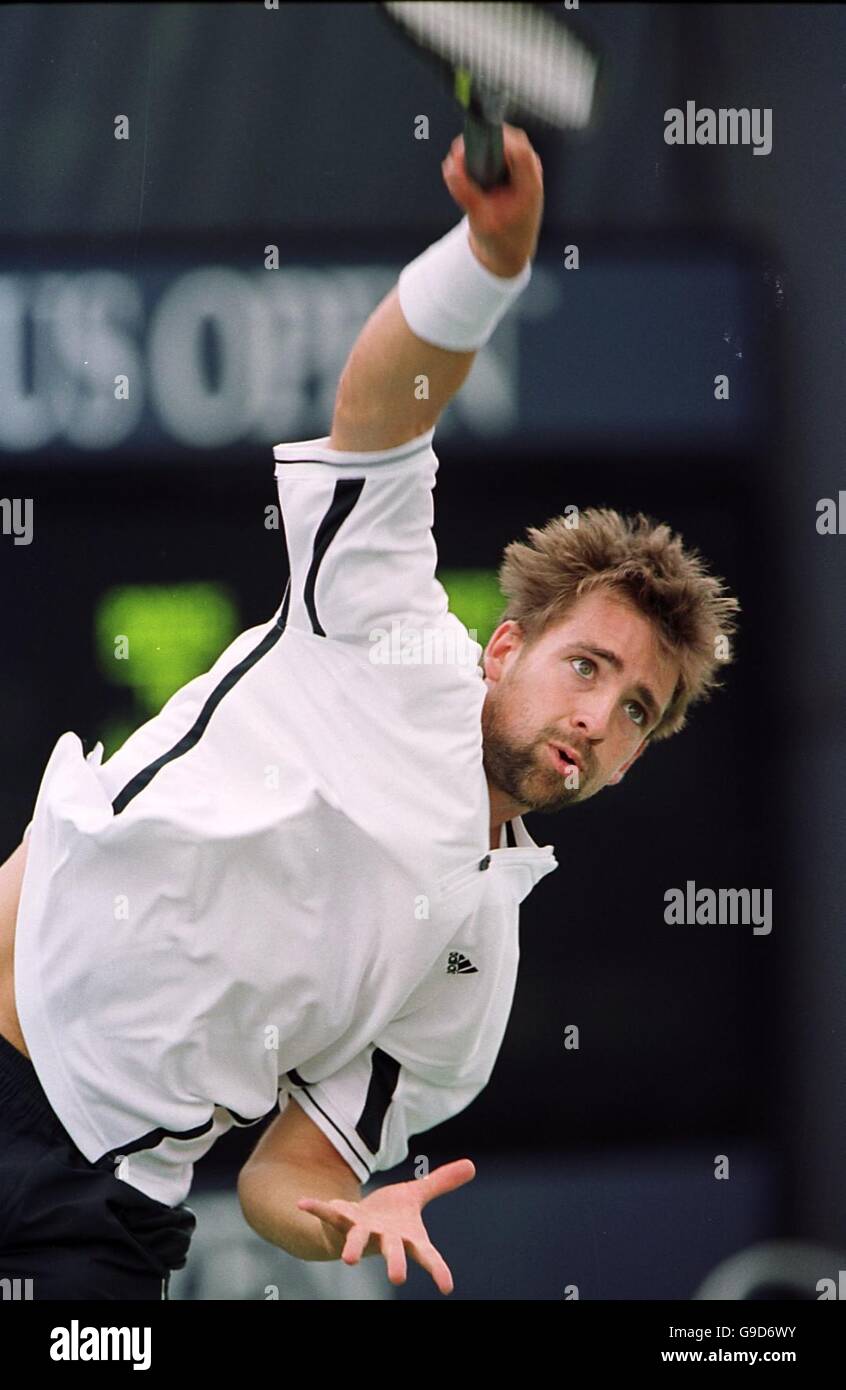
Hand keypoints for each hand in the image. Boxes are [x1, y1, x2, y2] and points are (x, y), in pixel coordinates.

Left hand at [297, 1157, 475, 1294]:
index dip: (437, 1270)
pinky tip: (302, 1203)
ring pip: (357, 1240)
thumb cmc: (391, 1217)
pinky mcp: (340, 1221)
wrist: (357, 1226)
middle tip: (397, 1279)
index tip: (447, 1287)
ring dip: (352, 1248)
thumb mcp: (416, 1196)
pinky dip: (316, 1208)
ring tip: (347, 1260)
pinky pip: (327, 1214)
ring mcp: (360, 1232)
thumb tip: (471, 1165)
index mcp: (405, 1236)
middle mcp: (383, 1239)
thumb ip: (441, 1182)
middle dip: (394, 1264)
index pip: (426, 1256)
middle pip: (392, 1252)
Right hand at [441, 124, 543, 277]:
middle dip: (484, 140)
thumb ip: (464, 192)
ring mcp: (523, 167)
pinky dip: (482, 153)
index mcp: (530, 186)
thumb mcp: (479, 220)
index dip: (495, 141)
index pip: (518, 149)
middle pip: (510, 138)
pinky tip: (469, 169)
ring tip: (462, 163)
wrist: (510, 252)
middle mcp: (530, 172)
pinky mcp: (514, 167)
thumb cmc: (500, 239)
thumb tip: (448, 165)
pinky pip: (498, 148)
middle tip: (459, 154)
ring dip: (482, 146)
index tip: (470, 146)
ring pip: (503, 139)